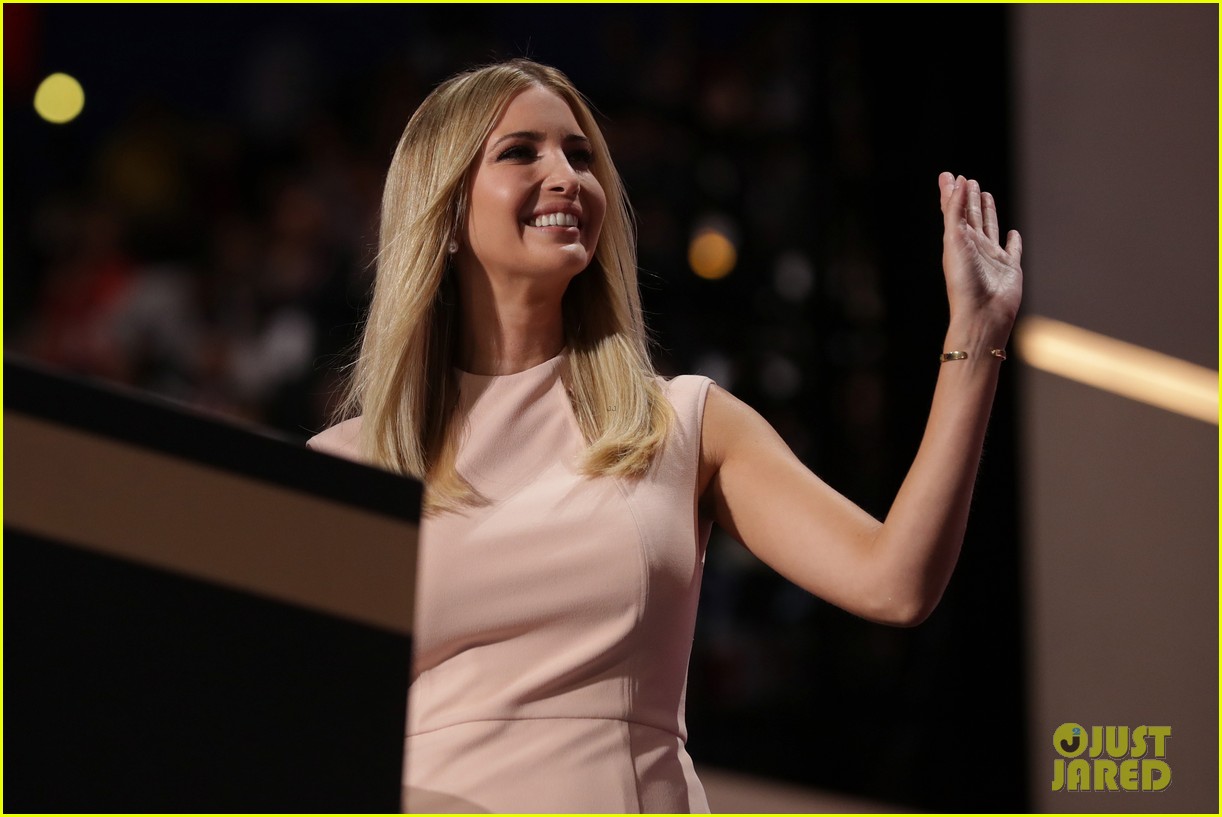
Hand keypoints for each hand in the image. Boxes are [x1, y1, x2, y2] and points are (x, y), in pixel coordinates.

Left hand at [938, 172, 1022, 334]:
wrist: (983, 313)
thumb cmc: (964, 280)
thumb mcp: (954, 240)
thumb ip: (955, 211)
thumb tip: (959, 181)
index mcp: (956, 241)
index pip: (953, 210)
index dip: (952, 192)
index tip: (950, 175)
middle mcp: (973, 247)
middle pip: (970, 215)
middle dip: (968, 197)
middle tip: (968, 180)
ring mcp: (991, 257)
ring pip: (990, 227)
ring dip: (987, 211)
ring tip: (986, 194)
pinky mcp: (1010, 267)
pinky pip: (1012, 249)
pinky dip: (1013, 240)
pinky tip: (1013, 233)